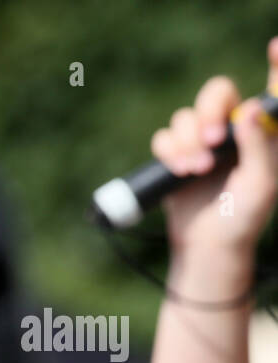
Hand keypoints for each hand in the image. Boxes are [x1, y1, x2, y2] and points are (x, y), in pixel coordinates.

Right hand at [151, 37, 277, 253]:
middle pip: (217, 93)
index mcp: (262, 132)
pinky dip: (169, 151)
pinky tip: (180, 171)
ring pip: (186, 117)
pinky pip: (164, 137)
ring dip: (188, 141)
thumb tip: (250, 108)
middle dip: (210, 112)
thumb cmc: (243, 218)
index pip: (271, 90)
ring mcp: (201, 142)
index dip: (275, 64)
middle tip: (213, 138)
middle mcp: (232, 130)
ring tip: (197, 170)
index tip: (273, 47)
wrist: (206, 247)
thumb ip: (259, 145)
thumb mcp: (261, 183)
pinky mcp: (175, 156)